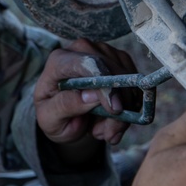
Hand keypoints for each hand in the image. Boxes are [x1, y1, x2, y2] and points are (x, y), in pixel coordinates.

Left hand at [34, 39, 137, 160]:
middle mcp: (81, 50)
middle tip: (108, 134)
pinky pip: (135, 87)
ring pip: (128, 82)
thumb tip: (92, 95)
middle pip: (113, 74)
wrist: (64, 115)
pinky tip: (112, 122)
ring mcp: (102, 52)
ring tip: (103, 130)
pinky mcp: (119, 60)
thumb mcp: (50, 118)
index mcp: (58, 61)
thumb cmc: (52, 115)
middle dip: (117, 110)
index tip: (115, 110)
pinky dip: (130, 109)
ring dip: (123, 113)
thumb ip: (66, 105)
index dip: (106, 86)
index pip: (88, 64)